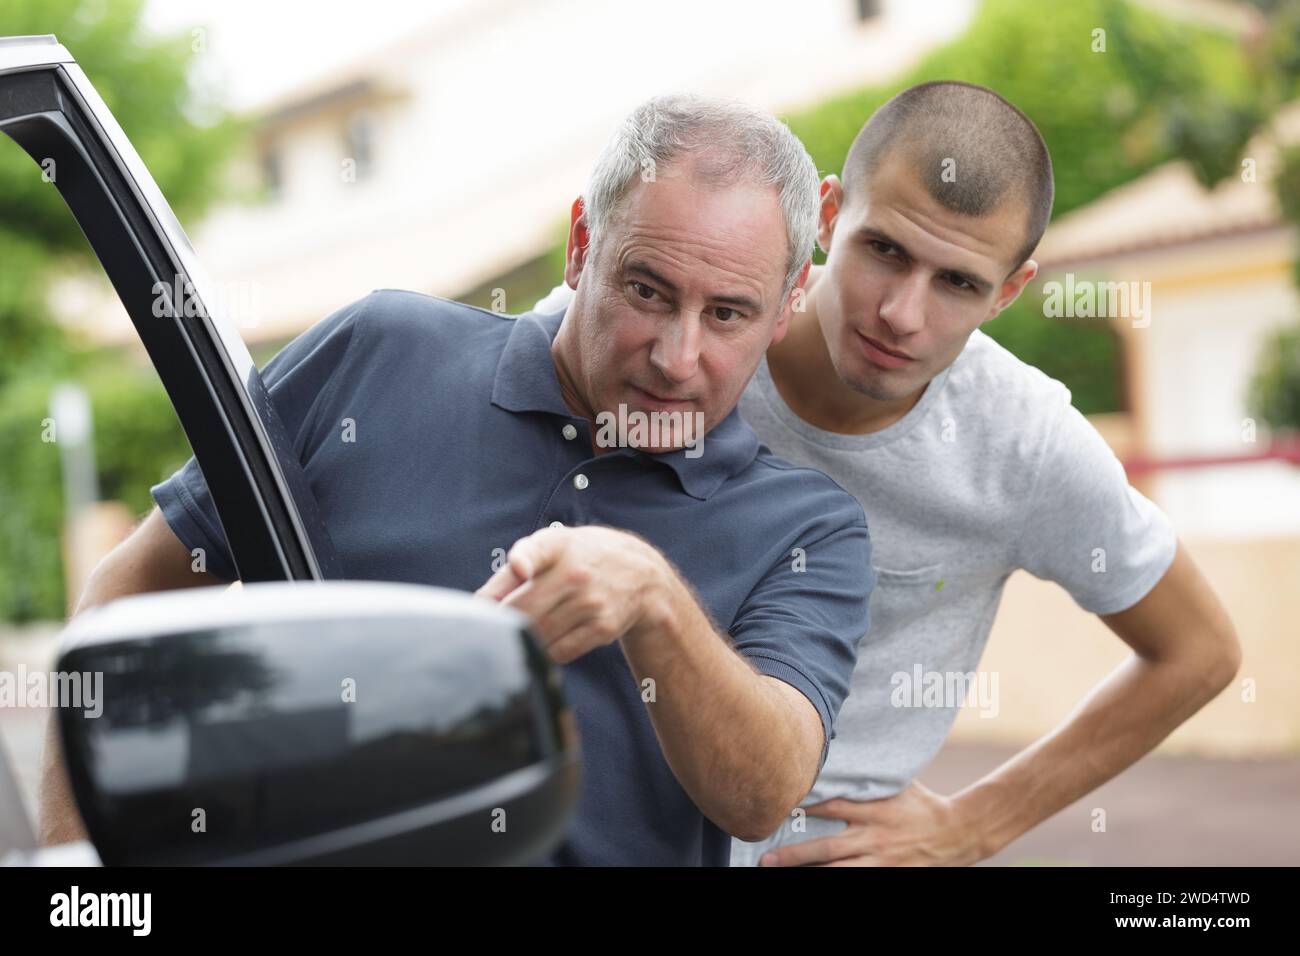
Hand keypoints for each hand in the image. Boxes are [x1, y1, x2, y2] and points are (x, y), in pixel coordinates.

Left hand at [475, 525, 668, 663]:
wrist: (642, 576)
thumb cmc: (581, 559)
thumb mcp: (553, 546)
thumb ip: (513, 569)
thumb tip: (481, 605)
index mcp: (558, 545)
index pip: (540, 550)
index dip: (527, 560)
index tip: (521, 567)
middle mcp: (575, 573)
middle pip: (522, 609)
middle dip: (500, 622)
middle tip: (489, 627)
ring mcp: (591, 603)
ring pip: (538, 634)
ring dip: (523, 637)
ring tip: (522, 630)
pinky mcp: (602, 629)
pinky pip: (559, 652)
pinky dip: (546, 651)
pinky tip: (547, 640)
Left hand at [758, 782, 986, 866]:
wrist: (959, 833)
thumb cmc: (924, 804)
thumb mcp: (899, 784)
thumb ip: (871, 775)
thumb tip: (845, 750)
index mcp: (875, 810)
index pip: (833, 808)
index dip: (805, 806)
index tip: (780, 804)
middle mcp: (874, 838)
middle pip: (828, 847)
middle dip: (795, 854)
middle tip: (765, 857)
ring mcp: (881, 862)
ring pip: (838, 872)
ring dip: (809, 873)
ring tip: (780, 873)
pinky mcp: (889, 877)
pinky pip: (858, 882)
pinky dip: (837, 882)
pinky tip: (817, 881)